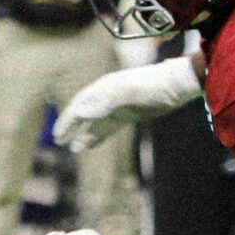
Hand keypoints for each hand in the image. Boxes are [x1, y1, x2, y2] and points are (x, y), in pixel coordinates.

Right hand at [53, 57, 201, 152]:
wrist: (176, 85)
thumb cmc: (151, 85)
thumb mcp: (127, 92)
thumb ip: (104, 101)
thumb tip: (80, 112)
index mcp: (103, 88)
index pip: (79, 105)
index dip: (67, 120)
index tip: (58, 135)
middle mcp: (107, 97)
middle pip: (85, 114)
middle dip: (72, 128)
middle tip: (60, 142)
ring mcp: (118, 106)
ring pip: (96, 123)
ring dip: (85, 135)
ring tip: (74, 149)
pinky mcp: (129, 114)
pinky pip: (109, 127)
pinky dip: (99, 136)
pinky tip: (92, 145)